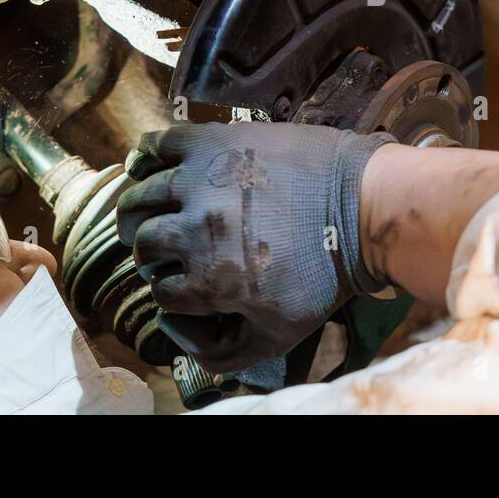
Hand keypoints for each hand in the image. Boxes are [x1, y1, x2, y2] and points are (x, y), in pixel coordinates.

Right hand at [116, 122, 393, 371]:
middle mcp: (192, 229)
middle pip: (143, 242)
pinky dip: (143, 154)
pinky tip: (142, 163)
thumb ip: (232, 354)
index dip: (168, 288)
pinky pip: (159, 143)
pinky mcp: (212, 141)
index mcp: (205, 280)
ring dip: (138, 208)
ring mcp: (199, 180)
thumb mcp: (281, 334)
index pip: (160, 290)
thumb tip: (194, 355)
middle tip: (162, 246)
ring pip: (140, 195)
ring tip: (147, 210)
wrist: (360, 206)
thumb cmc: (326, 273)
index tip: (179, 280)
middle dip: (148, 250)